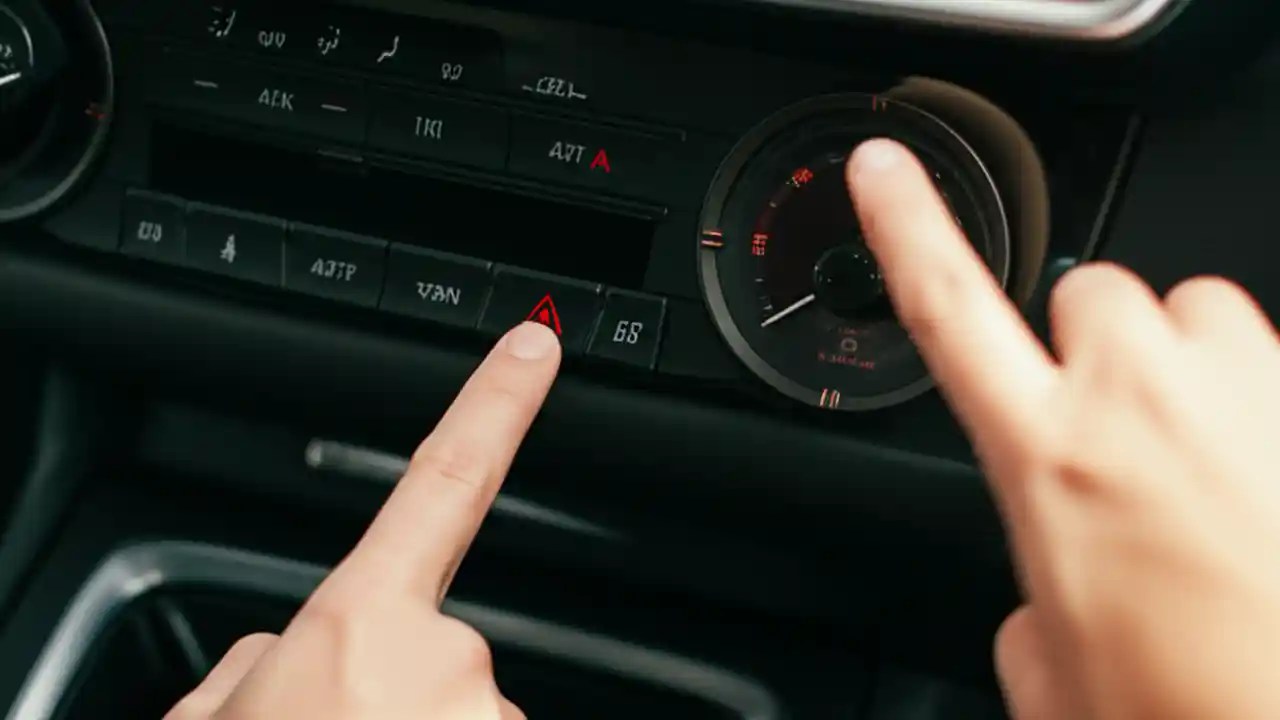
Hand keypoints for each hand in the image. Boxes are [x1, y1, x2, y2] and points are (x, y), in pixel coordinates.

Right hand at [163, 322, 562, 719]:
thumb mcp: (212, 714)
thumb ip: (261, 651)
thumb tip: (292, 643)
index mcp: (361, 625)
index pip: (446, 478)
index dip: (497, 404)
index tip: (536, 347)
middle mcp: (446, 662)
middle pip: (426, 634)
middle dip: (382, 675)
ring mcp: (491, 715)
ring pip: (449, 699)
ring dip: (404, 719)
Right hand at [847, 139, 1279, 719]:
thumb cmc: (1190, 708)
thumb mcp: (1052, 668)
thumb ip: (1031, 598)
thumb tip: (1050, 598)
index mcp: (1046, 463)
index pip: (947, 307)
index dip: (905, 225)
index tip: (882, 167)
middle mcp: (1143, 405)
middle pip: (1090, 288)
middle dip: (1091, 341)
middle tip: (1114, 430)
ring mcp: (1248, 395)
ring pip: (1194, 310)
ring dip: (1182, 363)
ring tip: (1201, 456)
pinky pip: (1272, 361)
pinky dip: (1257, 403)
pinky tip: (1261, 482)